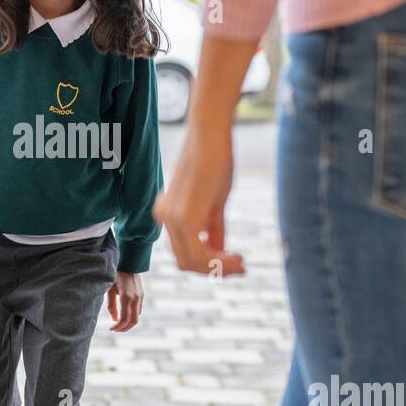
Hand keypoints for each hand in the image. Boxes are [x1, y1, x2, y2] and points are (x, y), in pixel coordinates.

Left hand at [106, 271, 142, 331]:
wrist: (128, 261)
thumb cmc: (115, 274)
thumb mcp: (110, 289)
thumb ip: (111, 305)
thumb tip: (114, 319)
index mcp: (126, 297)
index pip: (124, 319)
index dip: (117, 327)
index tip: (111, 328)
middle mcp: (135, 298)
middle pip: (133, 321)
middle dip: (125, 328)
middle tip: (116, 329)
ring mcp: (140, 296)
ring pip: (137, 316)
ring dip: (129, 322)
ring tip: (119, 323)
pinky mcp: (142, 294)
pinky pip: (138, 309)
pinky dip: (132, 315)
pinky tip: (124, 314)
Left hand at [152, 126, 245, 278]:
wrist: (211, 136)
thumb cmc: (215, 161)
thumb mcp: (215, 201)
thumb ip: (213, 227)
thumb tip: (219, 249)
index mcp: (167, 213)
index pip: (183, 251)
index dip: (208, 263)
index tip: (233, 262)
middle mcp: (163, 218)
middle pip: (185, 261)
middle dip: (213, 269)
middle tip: (241, 268)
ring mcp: (171, 218)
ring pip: (192, 261)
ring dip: (219, 267)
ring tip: (241, 264)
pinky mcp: (183, 217)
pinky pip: (198, 252)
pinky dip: (218, 260)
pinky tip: (236, 257)